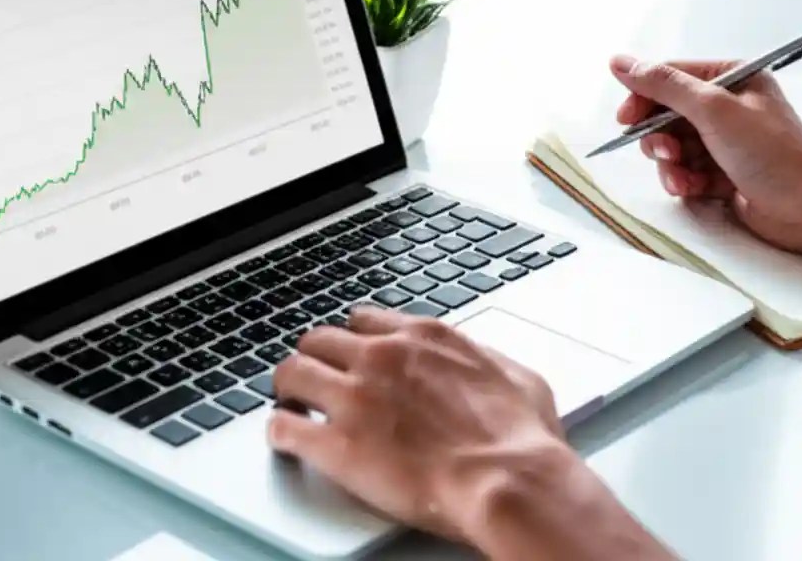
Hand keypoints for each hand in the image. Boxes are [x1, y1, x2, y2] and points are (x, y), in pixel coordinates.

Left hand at [268, 307, 566, 541]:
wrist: (508, 482)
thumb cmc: (522, 439)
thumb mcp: (518, 377)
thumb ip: (485, 360)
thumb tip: (483, 361)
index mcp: (422, 338)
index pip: (364, 320)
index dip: (354, 339)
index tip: (351, 353)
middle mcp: (381, 358)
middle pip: (319, 340)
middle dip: (316, 358)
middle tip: (315, 378)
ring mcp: (354, 399)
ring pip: (291, 373)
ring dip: (289, 389)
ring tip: (291, 404)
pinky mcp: (336, 445)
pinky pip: (284, 428)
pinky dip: (280, 432)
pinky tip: (284, 438)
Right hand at [609, 56, 801, 252]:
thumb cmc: (773, 153)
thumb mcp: (713, 109)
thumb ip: (664, 85)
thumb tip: (620, 62)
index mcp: (731, 78)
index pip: (670, 77)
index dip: (644, 97)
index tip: (626, 119)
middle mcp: (727, 106)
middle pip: (665, 115)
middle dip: (659, 137)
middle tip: (666, 152)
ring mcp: (724, 141)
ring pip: (671, 147)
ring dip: (669, 164)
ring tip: (683, 178)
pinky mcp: (721, 172)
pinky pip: (684, 171)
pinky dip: (683, 181)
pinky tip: (693, 189)